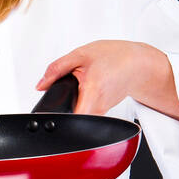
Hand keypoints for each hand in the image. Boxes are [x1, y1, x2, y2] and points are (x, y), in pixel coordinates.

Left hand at [35, 40, 178, 120]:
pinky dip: (79, 104)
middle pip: (72, 121)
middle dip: (60, 113)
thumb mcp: (81, 55)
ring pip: (79, 118)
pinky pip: (85, 113)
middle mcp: (98, 106)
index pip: (74, 120)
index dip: (59, 123)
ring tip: (75, 90)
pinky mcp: (102, 112)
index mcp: (93, 91)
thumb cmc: (116, 57)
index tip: (49, 119)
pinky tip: (82, 92)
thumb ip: (57, 69)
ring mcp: (101, 112)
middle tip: (56, 101)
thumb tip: (41, 84)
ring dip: (70, 107)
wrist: (138, 63)